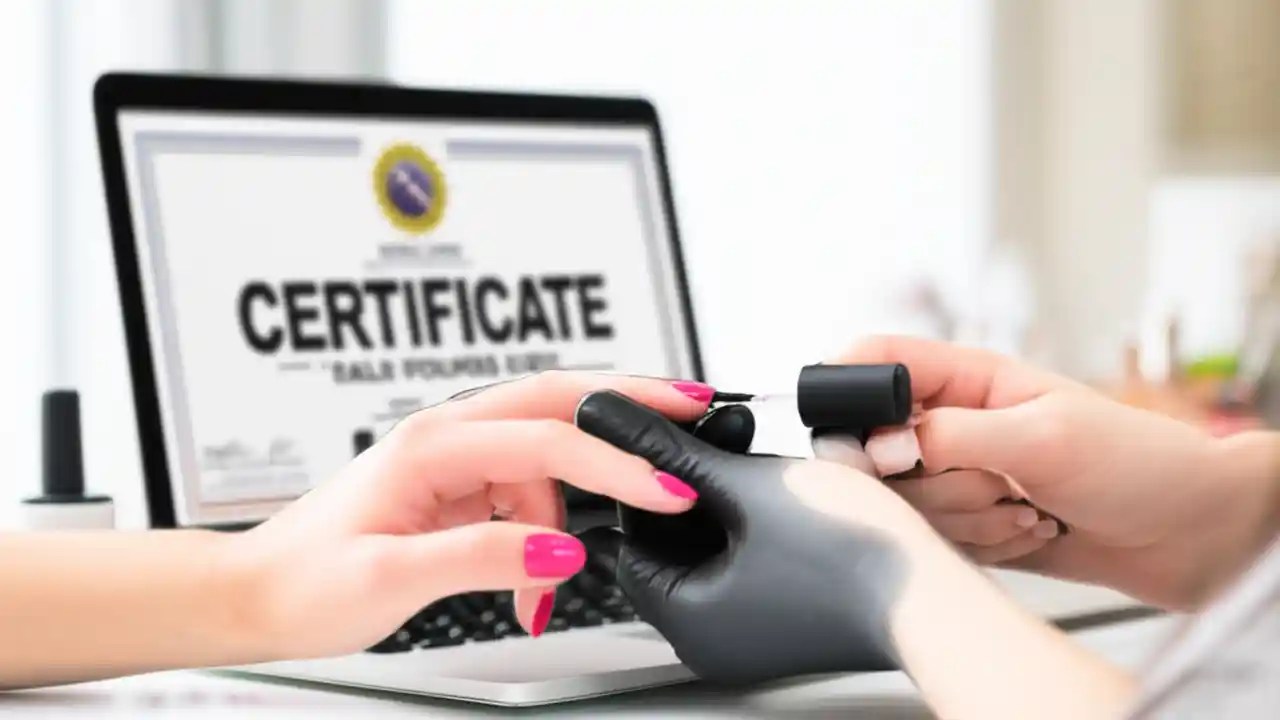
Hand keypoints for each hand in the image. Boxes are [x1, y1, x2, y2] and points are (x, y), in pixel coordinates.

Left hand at [221, 372, 713, 659]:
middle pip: (559, 398)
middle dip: (630, 401)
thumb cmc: (307, 581)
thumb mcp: (392, 578)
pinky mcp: (458, 481)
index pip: (546, 441)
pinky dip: (547, 525)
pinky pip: (527, 486)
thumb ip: (482, 556)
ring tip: (543, 587)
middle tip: (692, 407)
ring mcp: (454, 455)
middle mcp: (447, 434)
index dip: (614, 464)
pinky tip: (530, 579)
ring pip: (548, 450)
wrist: (259, 594)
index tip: (666, 490)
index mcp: (431, 445)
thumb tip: (560, 545)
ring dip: (574, 503)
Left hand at [575, 390, 930, 682]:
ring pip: (716, 546)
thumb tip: (603, 415)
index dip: (642, 478)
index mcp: (688, 620)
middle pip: (674, 542)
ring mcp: (755, 632)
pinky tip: (777, 479)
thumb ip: (667, 446)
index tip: (663, 435)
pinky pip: (753, 561)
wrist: (940, 597)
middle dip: (689, 479)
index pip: (630, 540)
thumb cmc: (854, 553)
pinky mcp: (790, 619)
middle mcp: (713, 638)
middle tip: (708, 431)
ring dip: (726, 492)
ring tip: (747, 445)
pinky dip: (756, 519)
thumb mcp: (746, 482)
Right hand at [829, 336, 1279, 608]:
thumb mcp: (1042, 437)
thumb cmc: (1136, 464)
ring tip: (1028, 506)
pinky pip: (940, 542)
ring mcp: (961, 474)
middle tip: (996, 481)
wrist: (1186, 533)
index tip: (869, 444)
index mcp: (968, 378)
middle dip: (936, 483)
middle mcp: (955, 422)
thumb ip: (950, 437)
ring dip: (970, 519)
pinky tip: (1031, 530)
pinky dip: (985, 546)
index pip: (877, 361)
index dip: (851, 394)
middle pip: (879, 451)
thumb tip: (878, 446)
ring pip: (909, 505)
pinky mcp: (970, 523)